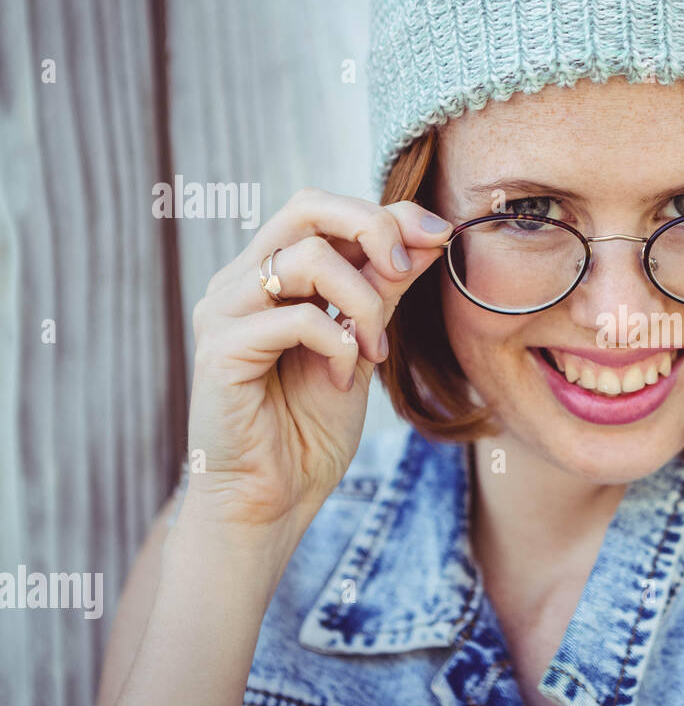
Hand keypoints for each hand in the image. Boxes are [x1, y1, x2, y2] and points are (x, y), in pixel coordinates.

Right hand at [181, 188, 450, 540]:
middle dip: (372, 228)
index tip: (439, 236)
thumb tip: (429, 234)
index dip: (385, 213)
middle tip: (405, 270)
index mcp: (268, 274)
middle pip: (306, 208)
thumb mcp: (363, 345)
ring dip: (363, 302)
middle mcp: (239, 281)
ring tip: (373, 351)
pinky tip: (343, 380)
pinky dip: (339, 345)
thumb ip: (385, 289)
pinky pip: (299, 318)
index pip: (323, 210)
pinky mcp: (221, 350)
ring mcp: (224, 311)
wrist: (271, 498)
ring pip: (308, 259)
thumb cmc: (309, 426)